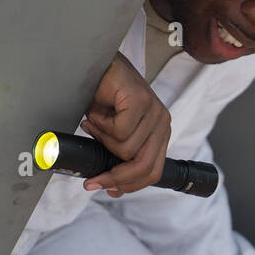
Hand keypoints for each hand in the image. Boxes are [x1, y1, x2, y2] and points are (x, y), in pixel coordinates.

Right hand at [79, 51, 170, 195]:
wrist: (93, 64)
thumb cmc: (102, 97)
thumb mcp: (112, 134)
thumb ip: (117, 157)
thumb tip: (111, 187)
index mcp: (159, 133)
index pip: (153, 171)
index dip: (130, 186)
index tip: (107, 190)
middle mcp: (163, 123)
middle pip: (145, 167)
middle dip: (115, 178)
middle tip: (91, 180)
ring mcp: (155, 111)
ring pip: (126, 150)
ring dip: (101, 140)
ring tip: (93, 123)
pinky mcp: (141, 101)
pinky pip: (119, 132)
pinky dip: (100, 126)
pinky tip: (95, 112)